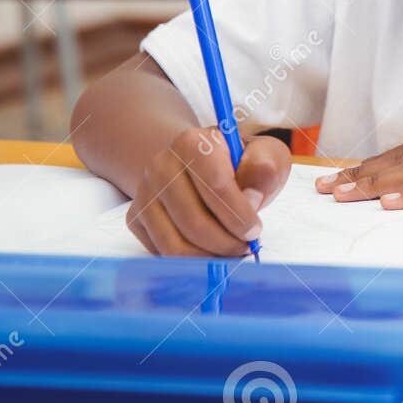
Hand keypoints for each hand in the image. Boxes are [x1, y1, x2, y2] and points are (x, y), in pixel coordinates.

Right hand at [127, 127, 291, 255]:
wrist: (202, 164)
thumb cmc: (241, 162)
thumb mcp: (266, 154)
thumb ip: (266, 168)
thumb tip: (252, 198)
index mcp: (193, 143)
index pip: (216, 185)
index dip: (239, 215)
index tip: (255, 230)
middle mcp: (160, 165)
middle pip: (193, 221)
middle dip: (226, 242)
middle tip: (246, 246)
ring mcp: (144, 192)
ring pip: (174, 243)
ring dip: (209, 256)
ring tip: (231, 250)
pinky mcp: (136, 217)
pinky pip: (161, 251)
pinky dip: (190, 260)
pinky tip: (210, 250)